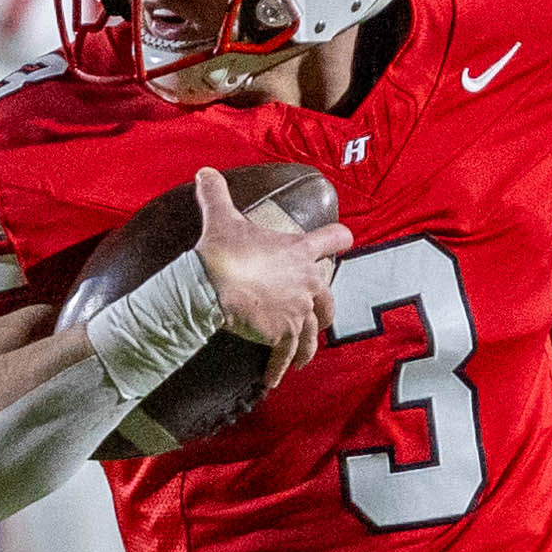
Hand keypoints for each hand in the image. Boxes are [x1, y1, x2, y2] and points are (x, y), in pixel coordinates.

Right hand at [193, 166, 346, 388]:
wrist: (214, 286)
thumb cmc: (223, 251)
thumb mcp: (221, 217)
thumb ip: (216, 194)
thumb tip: (203, 172)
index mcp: (299, 251)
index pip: (332, 239)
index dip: (340, 238)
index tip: (347, 241)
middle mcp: (307, 282)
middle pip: (328, 298)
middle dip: (325, 309)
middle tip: (321, 317)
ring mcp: (298, 310)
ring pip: (312, 332)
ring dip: (307, 346)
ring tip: (302, 358)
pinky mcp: (284, 334)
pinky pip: (287, 354)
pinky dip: (281, 368)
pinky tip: (274, 379)